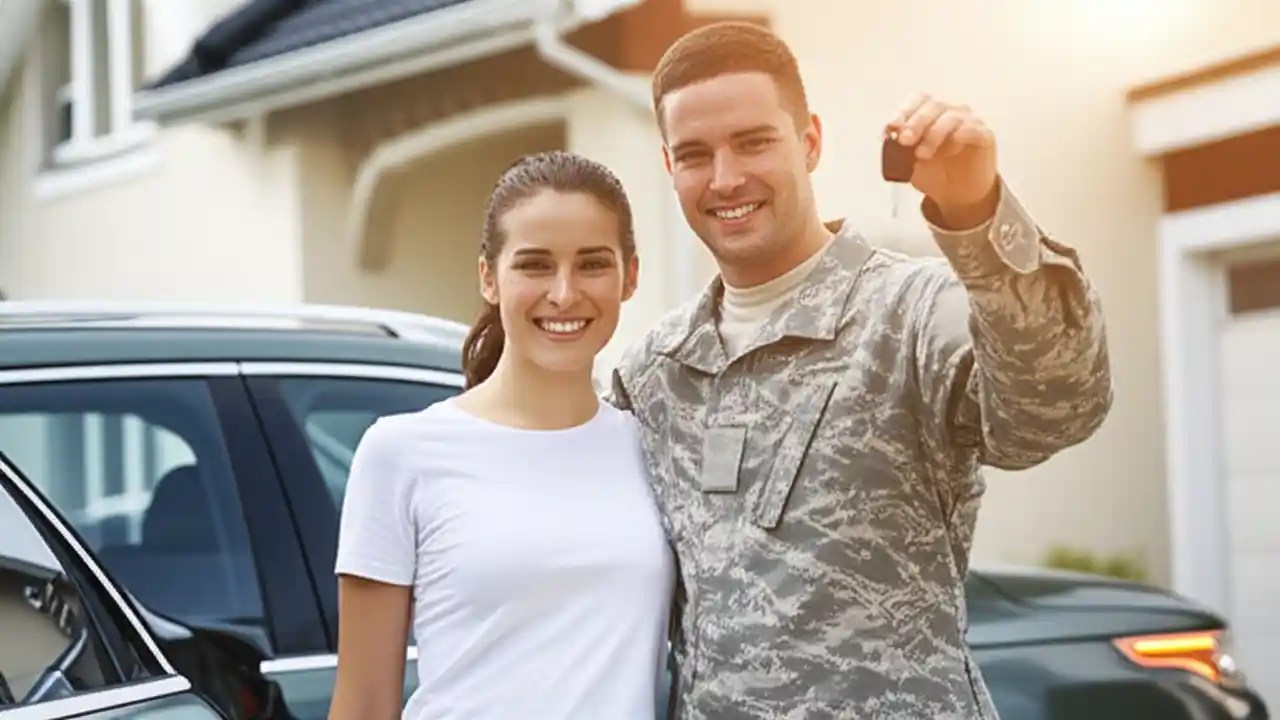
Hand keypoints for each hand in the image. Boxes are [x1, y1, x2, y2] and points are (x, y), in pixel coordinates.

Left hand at [887, 94, 998, 228]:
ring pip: (951, 116)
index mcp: (931, 112)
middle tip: (904, 140)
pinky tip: (950, 148)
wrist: (956, 195)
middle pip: (934, 105)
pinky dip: (961, 135)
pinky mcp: (984, 136)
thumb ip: (898, 149)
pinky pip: (973, 129)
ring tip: (922, 154)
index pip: (918, 99)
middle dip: (916, 122)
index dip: (904, 110)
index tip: (891, 127)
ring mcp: (969, 121)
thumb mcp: (908, 163)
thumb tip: (888, 136)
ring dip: (934, 133)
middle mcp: (951, 110)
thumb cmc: (934, 172)